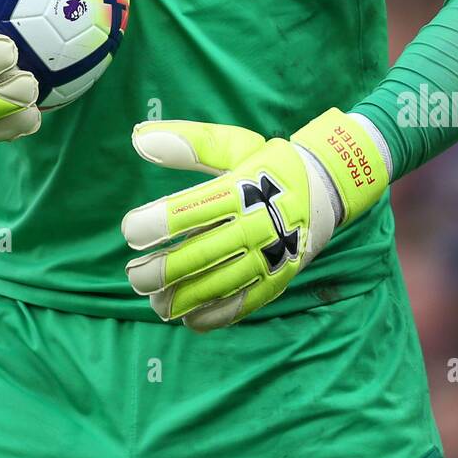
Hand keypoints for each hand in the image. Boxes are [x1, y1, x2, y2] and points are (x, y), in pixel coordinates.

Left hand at [121, 110, 387, 329]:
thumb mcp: (234, 145)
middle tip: (134, 276)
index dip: (154, 224)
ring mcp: (269, 257)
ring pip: (218, 286)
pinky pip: (243, 305)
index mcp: (241, 189)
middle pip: (200, 255)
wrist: (327, 189)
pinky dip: (213, 316)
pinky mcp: (278, 279)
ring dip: (182, 299)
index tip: (131, 232)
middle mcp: (255, 225)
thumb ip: (188, 142)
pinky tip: (188, 319)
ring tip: (155, 303)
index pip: (189, 211)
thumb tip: (139, 138)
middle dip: (161, 271)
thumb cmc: (268, 165)